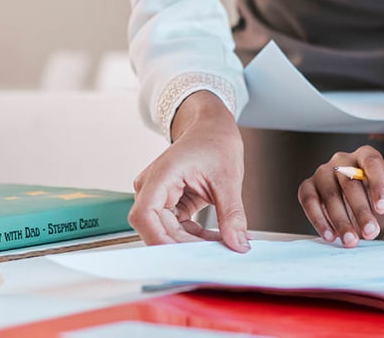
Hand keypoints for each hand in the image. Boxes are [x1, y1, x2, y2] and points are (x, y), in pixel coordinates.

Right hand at [128, 91, 249, 250]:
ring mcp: (159, 196)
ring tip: (222, 246)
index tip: (182, 255)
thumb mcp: (229, 179)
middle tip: (214, 256)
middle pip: (157, 228)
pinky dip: (196, 236)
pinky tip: (218, 238)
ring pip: (168, 232)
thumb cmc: (215, 141)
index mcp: (162, 174)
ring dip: (193, 243)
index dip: (158, 239)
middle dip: (184, 245)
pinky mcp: (169, 204)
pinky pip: (178, 228)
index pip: (145, 214)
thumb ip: (231, 214)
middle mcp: (153, 187)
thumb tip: (238, 243)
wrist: (212, 128)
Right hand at [298, 145, 383, 246]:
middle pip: (349, 181)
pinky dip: (319, 219)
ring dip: (341, 220)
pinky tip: (331, 236)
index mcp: (367, 156)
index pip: (372, 162)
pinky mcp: (308, 187)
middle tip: (370, 232)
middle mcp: (343, 160)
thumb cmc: (382, 210)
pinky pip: (309, 201)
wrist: (363, 224)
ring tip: (352, 240)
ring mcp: (323, 173)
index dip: (378, 184)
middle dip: (361, 210)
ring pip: (330, 194)